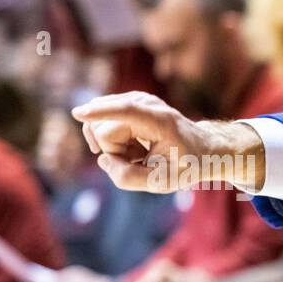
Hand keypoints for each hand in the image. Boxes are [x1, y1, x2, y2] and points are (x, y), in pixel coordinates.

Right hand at [71, 92, 263, 191]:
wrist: (203, 148)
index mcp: (161, 121)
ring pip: (98, 128)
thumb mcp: (164, 181)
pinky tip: (137, 147)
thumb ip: (130, 177)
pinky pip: (102, 125)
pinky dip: (116, 142)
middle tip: (143, 160)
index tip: (79, 114)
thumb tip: (101, 158)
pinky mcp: (126, 102)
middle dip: (115, 153)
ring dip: (116, 148)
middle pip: (103, 131)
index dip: (101, 113)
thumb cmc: (187, 165)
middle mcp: (146, 103)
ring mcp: (135, 99)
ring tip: (142, 153)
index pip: (125, 111)